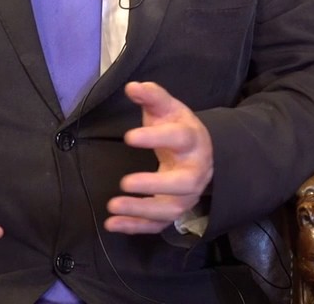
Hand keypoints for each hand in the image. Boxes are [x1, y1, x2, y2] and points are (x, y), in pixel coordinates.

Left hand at [106, 81, 213, 233]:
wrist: (202, 155)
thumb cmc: (179, 129)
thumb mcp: (169, 109)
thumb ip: (152, 97)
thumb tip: (132, 86)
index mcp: (193, 141)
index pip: (179, 138)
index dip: (155, 138)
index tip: (128, 137)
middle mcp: (194, 172)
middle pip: (180, 183)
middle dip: (153, 185)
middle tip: (125, 182)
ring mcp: (186, 196)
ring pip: (169, 209)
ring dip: (141, 210)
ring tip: (113, 205)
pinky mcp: (174, 211)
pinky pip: (157, 225)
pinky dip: (135, 227)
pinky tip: (112, 224)